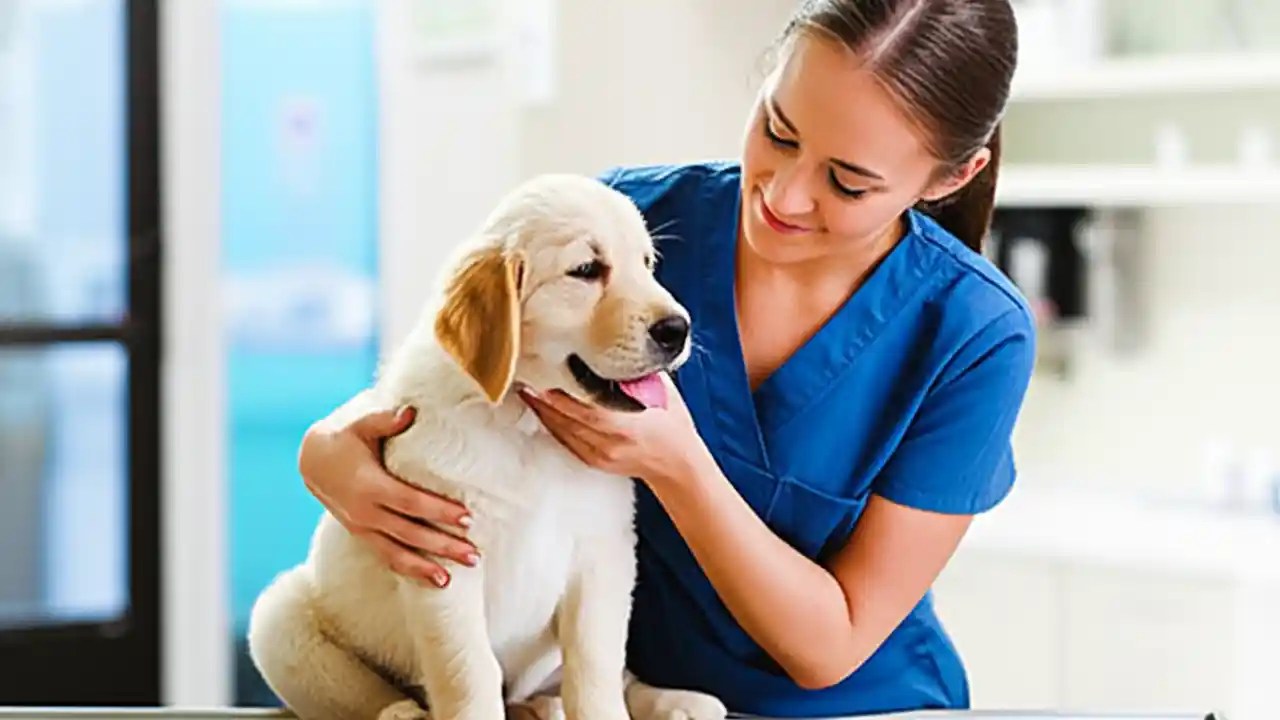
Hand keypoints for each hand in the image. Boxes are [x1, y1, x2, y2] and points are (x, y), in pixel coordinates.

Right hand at [299, 404, 477, 586]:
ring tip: (451, 579)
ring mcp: (362, 528)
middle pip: (410, 533)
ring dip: (425, 568)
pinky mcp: (361, 535)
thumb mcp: (361, 424)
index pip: (411, 502)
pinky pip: (386, 557)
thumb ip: (385, 419)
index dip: (439, 511)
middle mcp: (365, 512)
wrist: (312, 462)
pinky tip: (430, 578)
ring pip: (397, 553)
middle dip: (443, 546)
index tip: (467, 518)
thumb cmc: (345, 439)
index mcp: (369, 485)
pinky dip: (408, 570)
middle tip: (473, 555)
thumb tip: (410, 412)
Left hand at [518, 374, 710, 487]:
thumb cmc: (672, 424)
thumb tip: (623, 348)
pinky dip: (552, 424)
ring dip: (544, 411)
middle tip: (528, 378)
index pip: (588, 410)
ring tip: (528, 390)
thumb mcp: (662, 392)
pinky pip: (566, 441)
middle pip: (569, 420)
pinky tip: (542, 410)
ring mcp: (601, 455)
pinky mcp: (594, 461)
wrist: (676, 462)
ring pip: (563, 431)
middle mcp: (611, 443)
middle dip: (545, 400)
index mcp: (628, 425)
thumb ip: (640, 373)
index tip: (547, 377)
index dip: (564, 396)